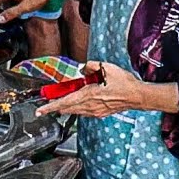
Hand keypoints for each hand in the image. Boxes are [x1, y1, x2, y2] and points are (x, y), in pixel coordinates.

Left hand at [37, 62, 153, 117]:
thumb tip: (83, 67)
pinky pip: (84, 112)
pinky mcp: (101, 112)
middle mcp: (91, 106)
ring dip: (67, 107)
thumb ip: (92, 66)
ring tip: (59, 105)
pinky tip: (78, 104)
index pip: (65, 102)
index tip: (40, 110)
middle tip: (46, 106)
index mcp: (89, 95)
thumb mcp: (108, 68)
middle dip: (56, 107)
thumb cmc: (125, 84)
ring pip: (75, 111)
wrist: (138, 96)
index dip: (51, 105)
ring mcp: (96, 111)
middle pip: (68, 108)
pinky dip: (77, 108)